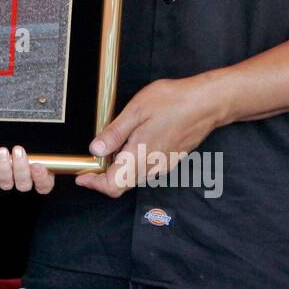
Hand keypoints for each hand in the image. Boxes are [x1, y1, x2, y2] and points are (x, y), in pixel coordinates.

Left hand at [0, 145, 54, 192]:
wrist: (14, 152)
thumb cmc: (32, 152)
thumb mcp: (42, 152)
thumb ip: (44, 153)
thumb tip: (51, 144)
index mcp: (41, 179)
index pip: (44, 184)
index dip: (40, 176)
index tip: (37, 165)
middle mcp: (25, 183)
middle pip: (24, 184)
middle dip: (20, 168)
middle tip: (18, 151)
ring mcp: (9, 183)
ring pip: (6, 183)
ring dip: (4, 168)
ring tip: (3, 152)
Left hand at [75, 75, 224, 195]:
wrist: (207, 103)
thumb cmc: (174, 102)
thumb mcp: (136, 111)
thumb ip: (114, 134)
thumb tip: (95, 150)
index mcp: (140, 157)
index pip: (112, 186)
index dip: (94, 184)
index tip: (81, 175)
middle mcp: (152, 167)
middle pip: (121, 185)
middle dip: (102, 177)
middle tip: (91, 160)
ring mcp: (163, 166)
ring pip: (133, 178)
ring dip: (117, 170)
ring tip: (109, 147)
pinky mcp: (170, 161)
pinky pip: (145, 170)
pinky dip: (132, 164)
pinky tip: (129, 143)